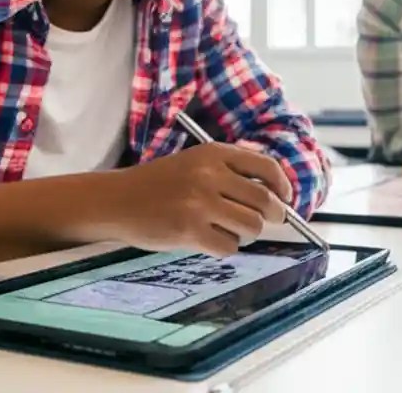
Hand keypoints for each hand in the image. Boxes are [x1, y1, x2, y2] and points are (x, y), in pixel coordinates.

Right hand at [108, 142, 291, 256]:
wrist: (116, 200)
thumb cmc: (158, 184)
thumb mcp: (194, 163)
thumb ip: (229, 173)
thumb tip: (273, 197)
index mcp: (214, 154)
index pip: (265, 167)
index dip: (282, 185)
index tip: (285, 198)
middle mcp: (210, 175)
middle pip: (264, 200)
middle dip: (275, 215)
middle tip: (271, 222)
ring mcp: (200, 203)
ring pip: (251, 225)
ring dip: (248, 233)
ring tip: (233, 231)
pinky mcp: (189, 230)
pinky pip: (228, 246)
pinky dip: (227, 247)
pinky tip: (212, 241)